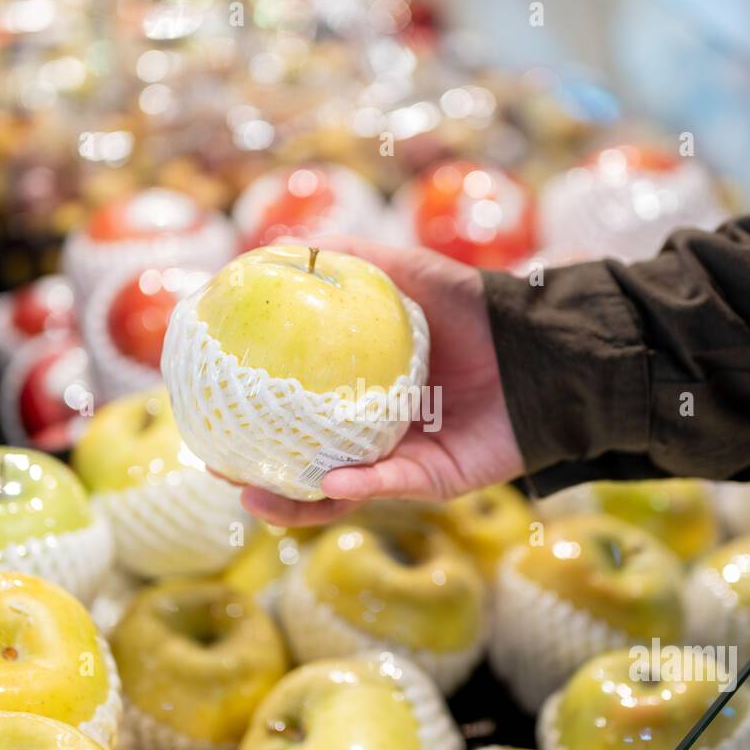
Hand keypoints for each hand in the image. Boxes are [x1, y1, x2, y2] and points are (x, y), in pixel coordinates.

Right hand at [238, 236, 523, 525]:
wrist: (544, 344)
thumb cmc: (475, 308)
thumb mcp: (407, 273)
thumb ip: (349, 259)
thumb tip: (274, 247)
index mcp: (359, 393)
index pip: (294, 415)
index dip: (251, 419)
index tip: (204, 413)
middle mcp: (374, 434)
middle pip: (304, 466)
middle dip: (259, 477)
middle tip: (218, 466)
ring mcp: (402, 463)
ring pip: (338, 495)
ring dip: (294, 503)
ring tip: (253, 496)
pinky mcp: (437, 482)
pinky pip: (390, 488)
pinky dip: (359, 487)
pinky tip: (328, 482)